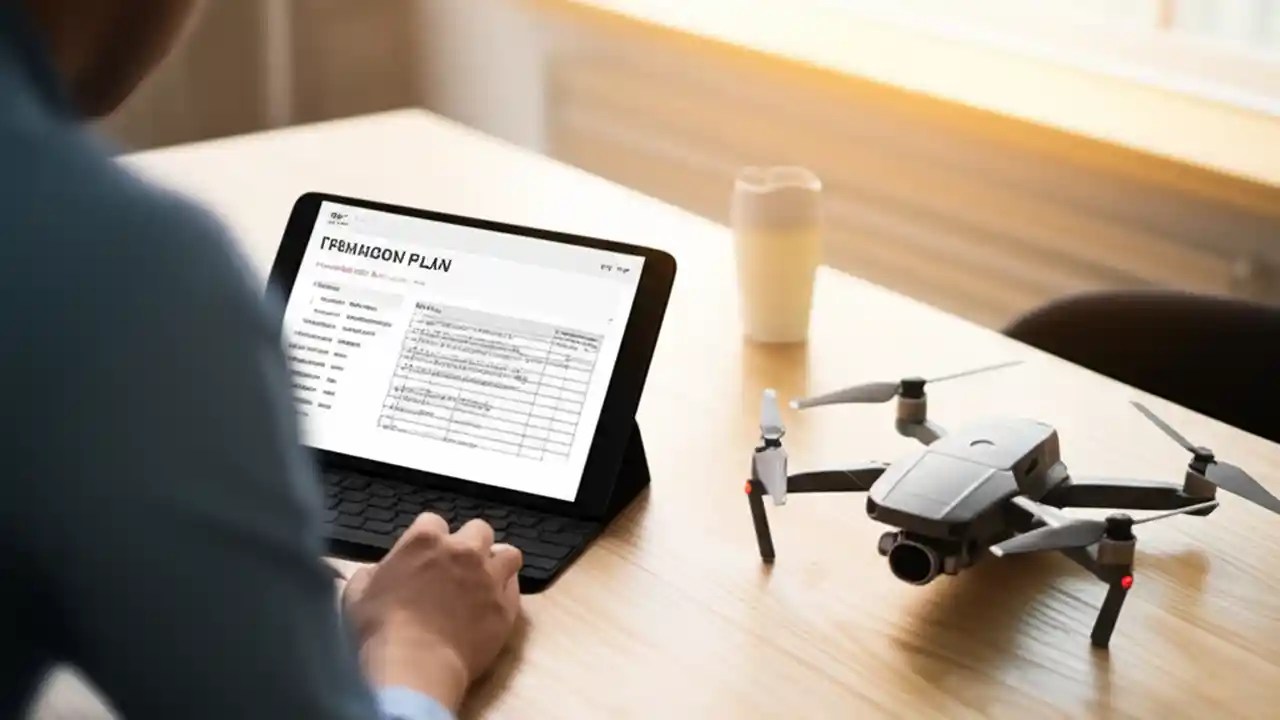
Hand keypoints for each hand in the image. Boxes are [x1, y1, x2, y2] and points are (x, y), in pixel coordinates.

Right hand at [343, 514, 522, 710]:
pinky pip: (515, 587)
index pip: (433, 521)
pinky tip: (493, 604)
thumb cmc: (380, 630)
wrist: (414, 666)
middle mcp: (463, 551)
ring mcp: (490, 577)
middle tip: (458, 566)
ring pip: (508, 553)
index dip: (429, 539)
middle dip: (469, 543)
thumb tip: (376, 573)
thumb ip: (371, 574)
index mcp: (425, 540)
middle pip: (478, 529)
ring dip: (497, 562)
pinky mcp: (507, 606)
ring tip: (486, 580)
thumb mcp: (357, 594)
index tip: (424, 556)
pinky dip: (506, 591)